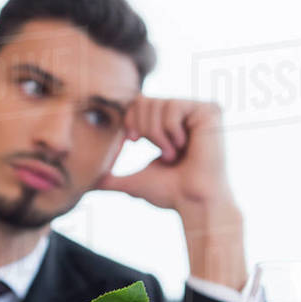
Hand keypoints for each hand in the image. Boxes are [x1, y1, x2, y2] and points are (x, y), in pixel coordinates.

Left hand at [95, 95, 247, 290]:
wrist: (194, 201)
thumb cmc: (170, 193)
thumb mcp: (136, 181)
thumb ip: (113, 179)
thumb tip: (90, 185)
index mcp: (169, 124)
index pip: (138, 103)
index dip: (129, 120)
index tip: (133, 142)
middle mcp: (184, 114)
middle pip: (145, 100)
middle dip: (144, 130)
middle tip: (162, 155)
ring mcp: (198, 110)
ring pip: (158, 103)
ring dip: (158, 135)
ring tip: (173, 155)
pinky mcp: (210, 110)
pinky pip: (174, 106)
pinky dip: (172, 131)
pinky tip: (185, 147)